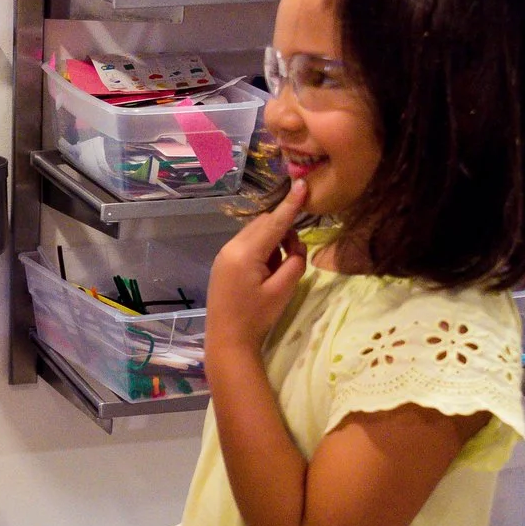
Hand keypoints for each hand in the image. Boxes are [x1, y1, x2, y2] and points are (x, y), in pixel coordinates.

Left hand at [205, 188, 309, 357]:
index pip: (274, 222)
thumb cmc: (257, 317)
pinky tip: (264, 273)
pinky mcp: (222, 263)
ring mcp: (223, 254)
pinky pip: (246, 245)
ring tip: (277, 271)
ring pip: (255, 233)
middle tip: (294, 255)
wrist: (227, 340)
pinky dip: (261, 251)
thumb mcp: (283, 290)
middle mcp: (231, 247)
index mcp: (245, 252)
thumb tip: (296, 245)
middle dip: (283, 232)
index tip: (302, 185)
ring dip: (272, 242)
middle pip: (263, 224)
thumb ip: (295, 262)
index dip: (290, 204)